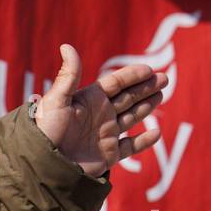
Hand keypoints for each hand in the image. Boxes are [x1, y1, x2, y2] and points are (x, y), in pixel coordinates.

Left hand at [33, 44, 165, 176]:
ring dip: (147, 106)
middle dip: (145, 87)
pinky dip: (144, 141)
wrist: (45, 166)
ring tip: (162, 94)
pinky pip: (130, 147)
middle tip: (165, 78)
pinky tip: (156, 133)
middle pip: (127, 97)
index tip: (149, 69)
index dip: (132, 75)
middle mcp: (99, 115)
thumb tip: (66, 45)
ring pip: (131, 117)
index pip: (115, 83)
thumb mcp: (56, 100)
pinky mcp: (108, 155)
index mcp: (89, 100)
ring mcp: (105, 134)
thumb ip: (68, 75)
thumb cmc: (47, 130)